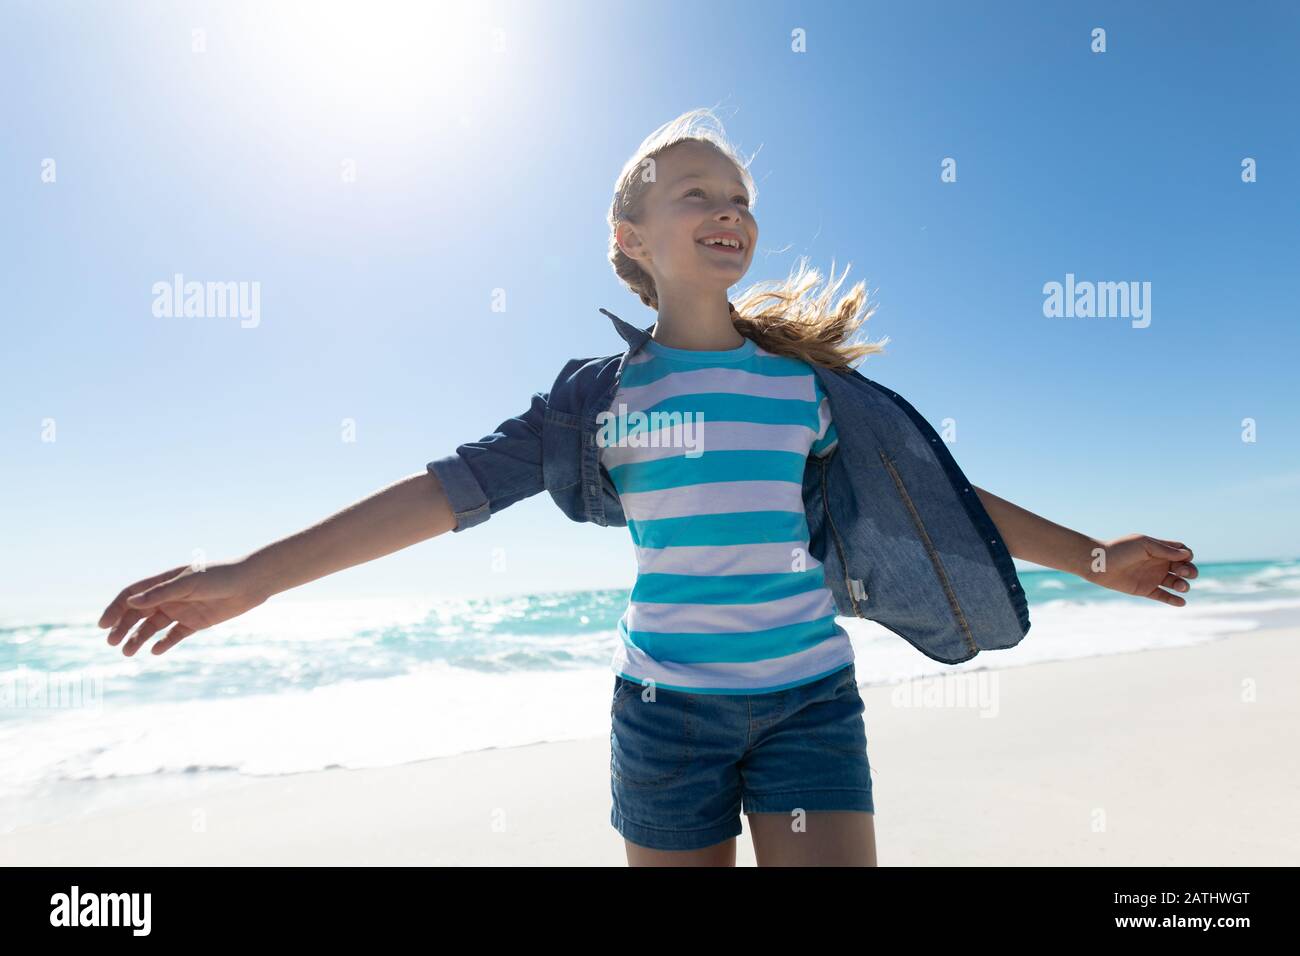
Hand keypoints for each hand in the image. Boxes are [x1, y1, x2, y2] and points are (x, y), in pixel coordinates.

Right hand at [97, 560, 271, 655]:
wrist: (251, 584)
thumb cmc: (220, 577)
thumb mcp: (189, 584)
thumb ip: (161, 594)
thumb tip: (131, 602)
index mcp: (164, 582)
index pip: (132, 595)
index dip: (115, 608)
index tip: (103, 625)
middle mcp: (170, 596)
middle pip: (138, 613)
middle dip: (123, 627)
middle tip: (112, 643)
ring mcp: (182, 610)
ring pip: (153, 626)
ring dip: (139, 638)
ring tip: (127, 652)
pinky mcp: (195, 623)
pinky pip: (174, 635)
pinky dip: (163, 643)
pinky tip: (154, 651)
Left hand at [1085, 534, 1197, 605]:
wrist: (1100, 563)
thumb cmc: (1120, 549)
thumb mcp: (1144, 545)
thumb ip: (1165, 550)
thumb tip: (1188, 554)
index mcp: (1159, 549)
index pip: (1182, 551)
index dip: (1187, 555)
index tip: (1185, 557)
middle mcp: (1158, 563)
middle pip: (1183, 568)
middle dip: (1189, 571)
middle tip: (1184, 572)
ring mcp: (1152, 577)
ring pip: (1175, 583)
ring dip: (1183, 585)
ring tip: (1181, 587)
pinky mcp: (1145, 590)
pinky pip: (1163, 596)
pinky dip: (1173, 600)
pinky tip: (1181, 602)